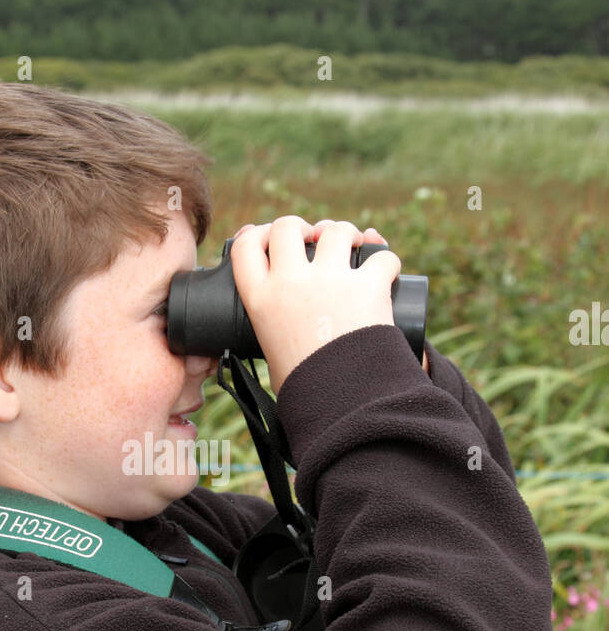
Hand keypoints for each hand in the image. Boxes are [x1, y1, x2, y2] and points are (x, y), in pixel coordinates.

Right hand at [230, 216, 401, 395]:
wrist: (344, 404)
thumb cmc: (307, 389)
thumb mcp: (272, 360)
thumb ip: (273, 338)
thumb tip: (279, 340)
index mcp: (260, 300)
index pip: (244, 246)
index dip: (255, 233)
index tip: (269, 238)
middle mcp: (290, 282)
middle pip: (287, 226)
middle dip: (301, 227)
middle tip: (313, 240)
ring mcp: (329, 279)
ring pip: (335, 231)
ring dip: (345, 234)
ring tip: (352, 246)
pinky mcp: (367, 284)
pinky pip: (382, 256)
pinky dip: (386, 261)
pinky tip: (385, 271)